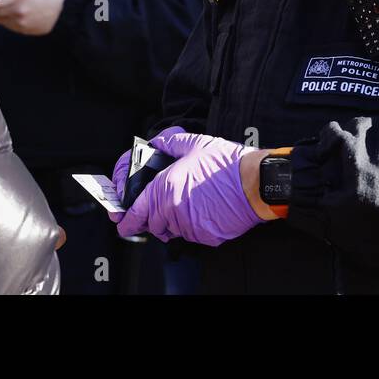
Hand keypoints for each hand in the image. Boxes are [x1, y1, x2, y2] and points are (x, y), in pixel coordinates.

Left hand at [114, 128, 263, 245]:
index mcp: (166, 187)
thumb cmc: (227, 165)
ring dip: (174, 222)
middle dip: (154, 218)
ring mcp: (190, 225)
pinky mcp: (205, 236)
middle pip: (153, 224)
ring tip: (191, 204)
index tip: (123, 222)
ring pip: (172, 230)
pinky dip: (193, 227)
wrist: (255, 183)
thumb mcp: (196, 144)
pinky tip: (205, 211)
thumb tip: (159, 142)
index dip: (126, 220)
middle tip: (166, 206)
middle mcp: (173, 209)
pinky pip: (191, 235)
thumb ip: (171, 143)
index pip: (137, 211)